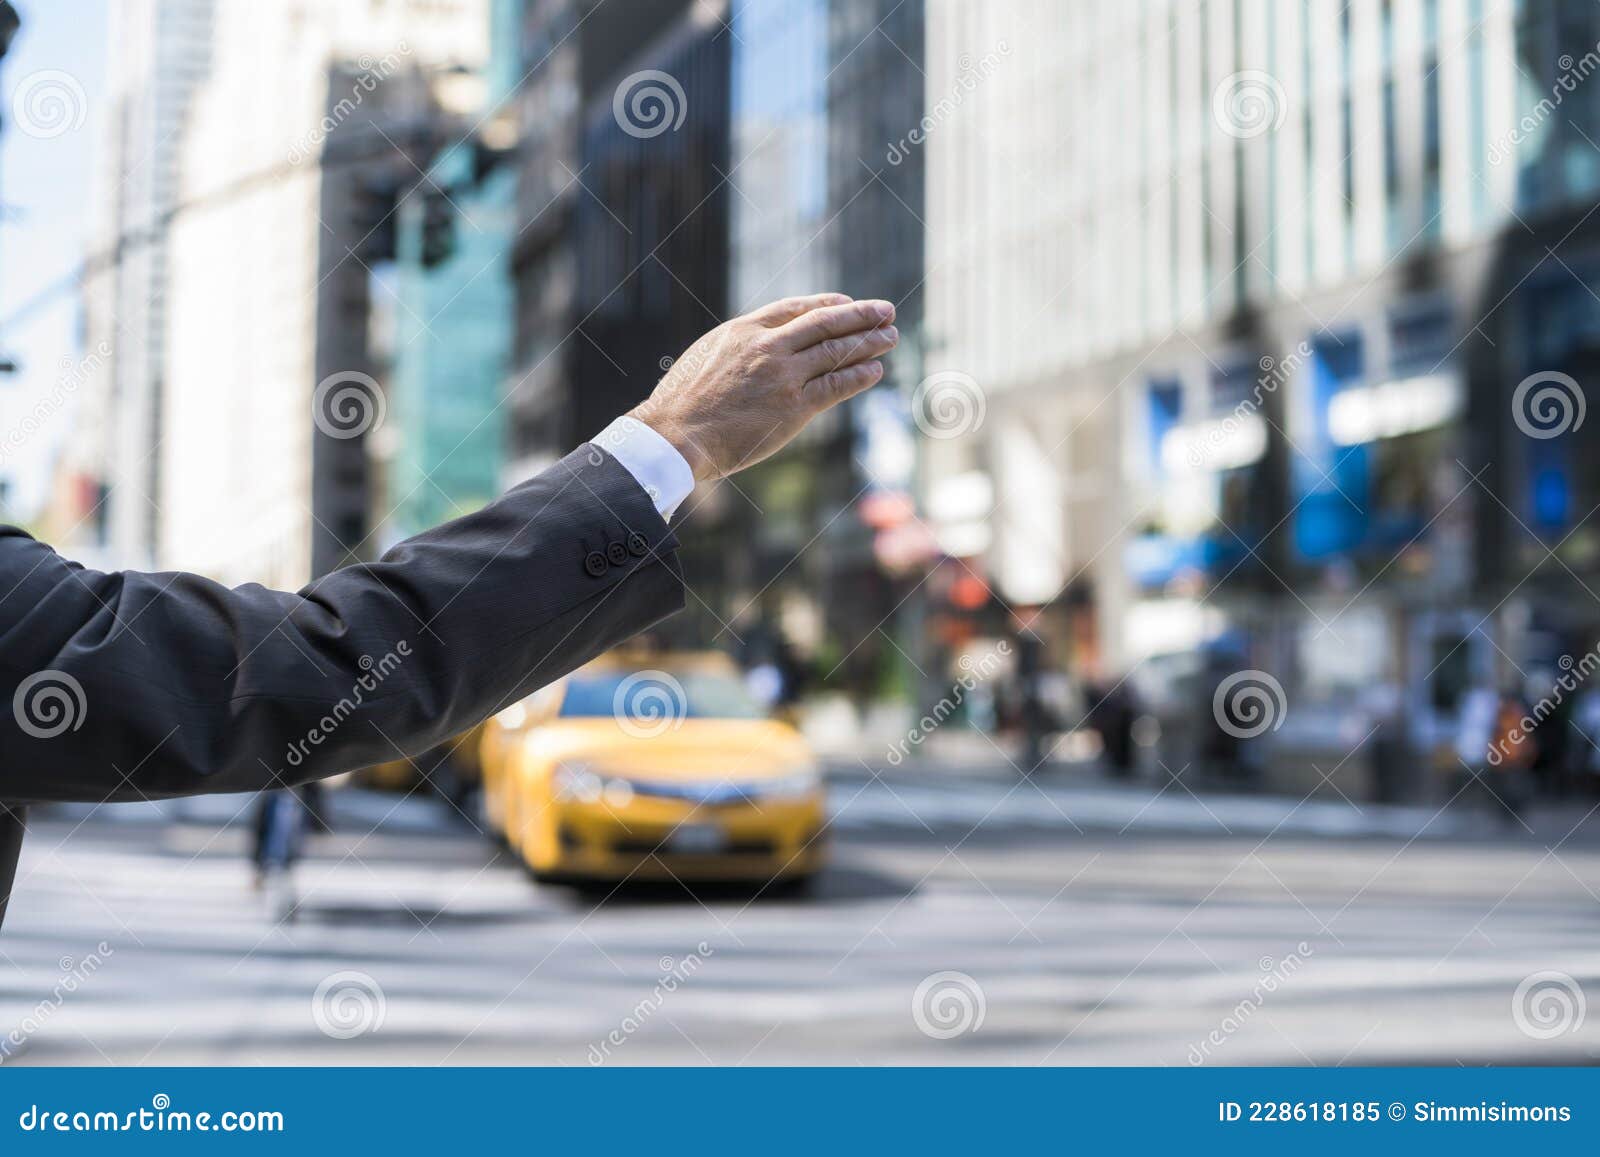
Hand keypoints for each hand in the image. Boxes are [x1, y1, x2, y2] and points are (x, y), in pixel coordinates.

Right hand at [630, 294, 897, 481]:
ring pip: (836, 351)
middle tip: (886, 311)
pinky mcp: (793, 407)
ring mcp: (782, 376)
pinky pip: (836, 385)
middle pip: (825, 322)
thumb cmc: (682, 405)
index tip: (847, 303)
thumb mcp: (706, 358)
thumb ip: (737, 350)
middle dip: (860, 315)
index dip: (827, 303)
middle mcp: (767, 346)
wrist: (676, 435)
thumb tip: (755, 351)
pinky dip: (859, 375)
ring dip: (868, 343)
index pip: (795, 308)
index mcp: (743, 330)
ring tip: (890, 337)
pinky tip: (876, 369)